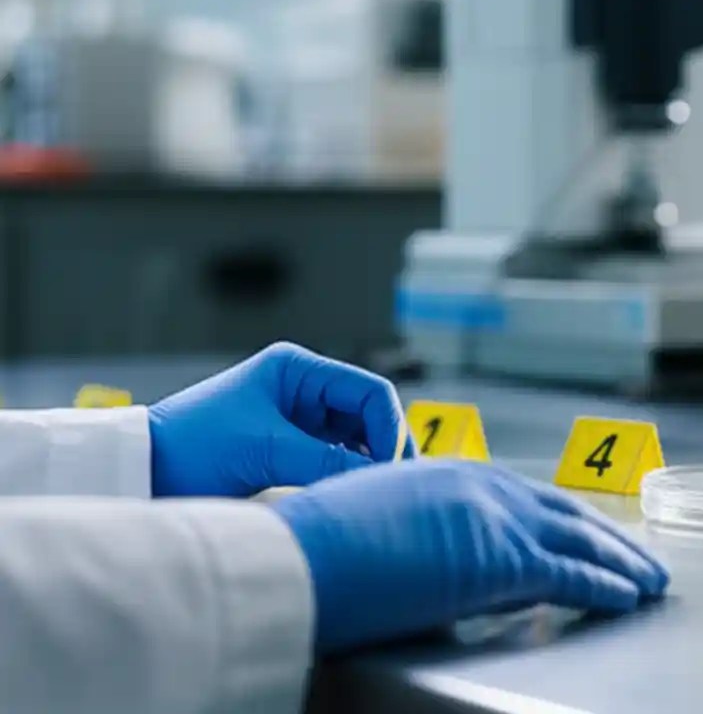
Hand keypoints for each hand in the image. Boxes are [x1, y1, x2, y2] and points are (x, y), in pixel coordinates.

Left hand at [149, 342, 411, 497]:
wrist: (144, 470)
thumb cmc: (194, 446)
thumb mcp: (267, 450)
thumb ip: (328, 462)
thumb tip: (381, 481)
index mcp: (298, 369)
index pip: (369, 392)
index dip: (389, 428)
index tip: (393, 468)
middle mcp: (304, 389)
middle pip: (369, 415)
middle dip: (385, 447)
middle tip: (395, 486)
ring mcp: (298, 419)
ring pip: (356, 440)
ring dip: (368, 464)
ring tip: (376, 494)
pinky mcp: (290, 449)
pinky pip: (335, 459)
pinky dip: (348, 476)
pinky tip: (353, 495)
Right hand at [271, 460, 669, 653]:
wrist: (303, 555)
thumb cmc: (320, 546)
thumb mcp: (379, 520)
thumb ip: (422, 531)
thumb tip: (437, 560)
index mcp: (451, 473)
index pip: (525, 496)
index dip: (564, 516)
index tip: (589, 529)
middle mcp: (483, 486)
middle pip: (564, 512)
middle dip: (608, 536)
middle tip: (639, 554)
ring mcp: (496, 519)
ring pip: (579, 540)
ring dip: (622, 561)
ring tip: (650, 579)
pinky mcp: (503, 559)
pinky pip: (571, 575)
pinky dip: (606, 586)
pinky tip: (628, 597)